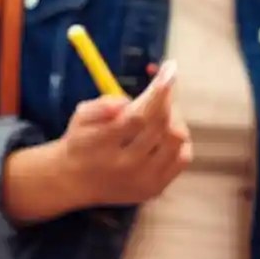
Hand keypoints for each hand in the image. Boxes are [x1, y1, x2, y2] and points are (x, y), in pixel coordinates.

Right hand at [56, 61, 192, 207]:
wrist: (77, 182)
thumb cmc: (81, 141)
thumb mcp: (80, 117)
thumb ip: (100, 107)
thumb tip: (125, 102)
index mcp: (103, 146)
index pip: (137, 116)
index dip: (158, 91)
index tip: (169, 70)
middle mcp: (125, 166)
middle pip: (159, 125)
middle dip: (167, 98)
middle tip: (164, 84)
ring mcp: (143, 180)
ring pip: (175, 140)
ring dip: (174, 118)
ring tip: (161, 110)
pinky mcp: (156, 188)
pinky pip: (183, 158)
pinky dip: (179, 140)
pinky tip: (165, 132)